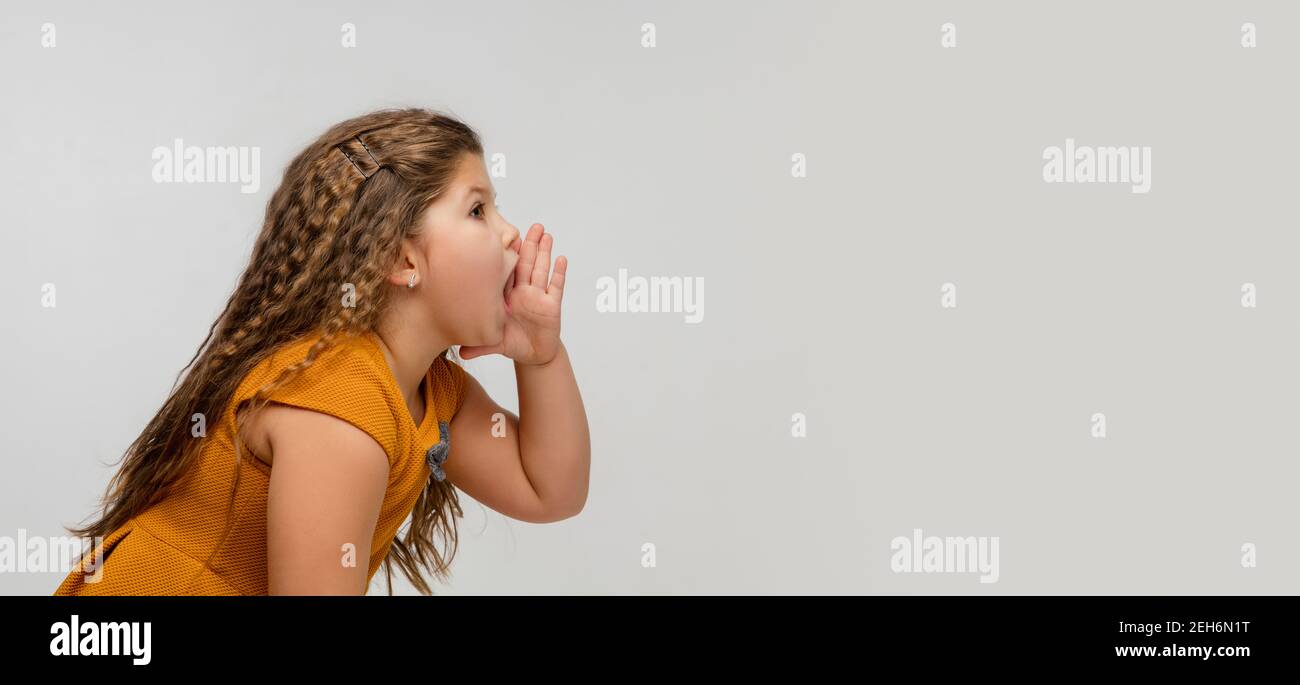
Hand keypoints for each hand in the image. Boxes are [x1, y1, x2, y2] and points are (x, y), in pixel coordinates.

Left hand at [460, 223, 566, 364]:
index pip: (507, 272)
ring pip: (542, 270)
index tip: (507, 237)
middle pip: (527, 264)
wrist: (534, 355)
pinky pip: (556, 286)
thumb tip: (460, 353)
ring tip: (547, 234)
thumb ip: (479, 346)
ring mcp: (538, 297)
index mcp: (506, 296)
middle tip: (533, 226)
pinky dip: (559, 273)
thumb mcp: (494, 343)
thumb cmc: (513, 343)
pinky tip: (562, 259)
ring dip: (545, 252)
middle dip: (530, 245)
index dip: (508, 255)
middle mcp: (522, 292)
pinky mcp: (552, 305)